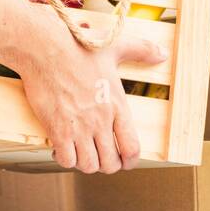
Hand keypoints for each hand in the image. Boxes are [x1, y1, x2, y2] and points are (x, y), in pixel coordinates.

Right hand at [15, 2, 168, 173]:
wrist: (46, 49)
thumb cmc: (79, 46)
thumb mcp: (116, 45)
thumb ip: (142, 50)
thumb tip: (163, 54)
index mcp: (117, 105)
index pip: (132, 148)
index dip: (130, 161)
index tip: (125, 161)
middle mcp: (100, 121)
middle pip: (110, 163)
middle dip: (107, 164)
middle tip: (100, 156)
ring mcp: (79, 127)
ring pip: (88, 165)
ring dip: (85, 162)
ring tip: (81, 151)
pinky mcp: (57, 129)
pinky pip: (66, 159)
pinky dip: (64, 158)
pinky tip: (62, 147)